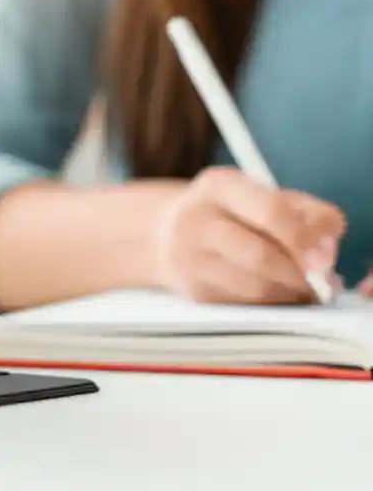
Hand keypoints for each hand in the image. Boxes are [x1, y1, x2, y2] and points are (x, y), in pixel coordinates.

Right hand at [151, 167, 345, 303]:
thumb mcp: (263, 194)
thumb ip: (307, 213)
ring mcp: (190, 258)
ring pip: (254, 287)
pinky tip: (276, 293)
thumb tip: (326, 252)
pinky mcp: (193, 290)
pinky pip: (245, 304)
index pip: (271, 211)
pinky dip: (270, 303)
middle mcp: (197, 220)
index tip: (323, 256)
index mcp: (219, 186)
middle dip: (298, 273)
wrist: (164, 233)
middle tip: (318, 279)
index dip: (304, 238)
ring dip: (288, 292)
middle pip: (260, 256)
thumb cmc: (227, 212)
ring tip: (301, 287)